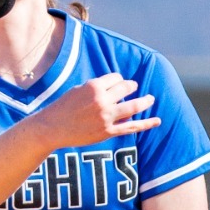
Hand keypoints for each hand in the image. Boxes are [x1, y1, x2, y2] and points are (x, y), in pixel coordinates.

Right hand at [33, 73, 159, 149]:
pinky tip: (157, 121)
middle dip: (131, 86)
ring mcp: (106, 117)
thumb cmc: (64, 107)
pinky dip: (146, 124)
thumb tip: (120, 90)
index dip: (117, 80)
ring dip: (144, 101)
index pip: (116, 78)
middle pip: (126, 88)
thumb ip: (98, 89)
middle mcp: (102, 100)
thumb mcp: (79, 90)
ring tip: (151, 99)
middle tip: (133, 87)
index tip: (115, 84)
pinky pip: (131, 127)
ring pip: (133, 106)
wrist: (52, 128)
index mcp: (94, 86)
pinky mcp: (107, 132)